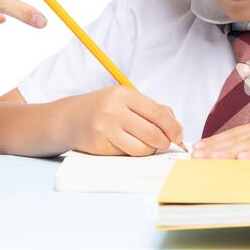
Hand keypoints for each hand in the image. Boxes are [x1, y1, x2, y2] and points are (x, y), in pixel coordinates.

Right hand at [63, 85, 183, 155]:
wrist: (71, 118)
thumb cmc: (104, 109)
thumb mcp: (126, 100)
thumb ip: (153, 110)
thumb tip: (176, 129)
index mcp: (124, 94)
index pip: (158, 113)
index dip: (172, 127)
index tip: (178, 136)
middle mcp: (113, 109)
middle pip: (152, 133)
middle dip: (164, 142)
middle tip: (164, 144)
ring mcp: (105, 128)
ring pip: (142, 148)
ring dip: (148, 150)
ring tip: (143, 144)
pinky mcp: (99, 145)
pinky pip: (127, 155)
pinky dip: (132, 153)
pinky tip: (125, 145)